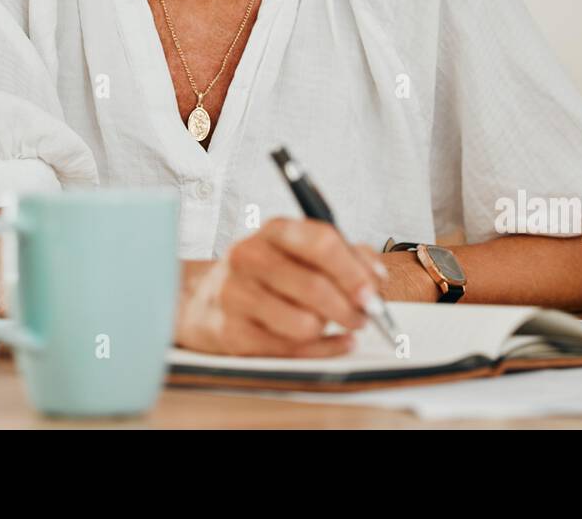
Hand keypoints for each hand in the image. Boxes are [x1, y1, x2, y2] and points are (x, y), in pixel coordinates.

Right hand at [173, 217, 386, 356]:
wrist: (206, 298)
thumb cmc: (267, 274)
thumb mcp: (301, 251)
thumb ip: (346, 256)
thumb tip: (375, 277)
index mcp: (275, 230)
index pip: (320, 242)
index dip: (353, 270)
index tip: (374, 291)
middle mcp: (250, 256)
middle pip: (314, 286)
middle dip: (350, 308)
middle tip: (364, 317)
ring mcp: (236, 295)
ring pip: (304, 322)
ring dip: (329, 329)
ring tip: (330, 324)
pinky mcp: (231, 332)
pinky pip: (291, 350)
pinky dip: (321, 350)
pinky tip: (330, 342)